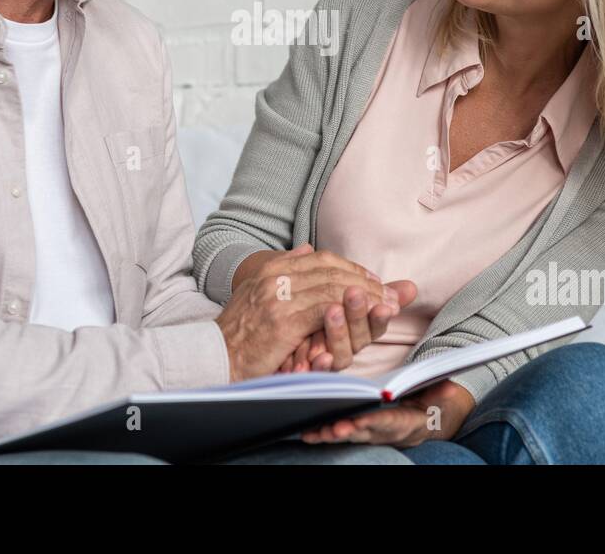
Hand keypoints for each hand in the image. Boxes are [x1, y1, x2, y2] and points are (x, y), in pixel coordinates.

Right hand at [217, 245, 411, 381]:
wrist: (213, 355)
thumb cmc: (238, 331)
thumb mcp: (257, 291)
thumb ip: (284, 267)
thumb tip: (308, 248)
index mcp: (271, 267)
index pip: (321, 258)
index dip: (351, 268)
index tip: (373, 280)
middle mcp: (275, 276)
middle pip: (332, 270)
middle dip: (366, 280)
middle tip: (391, 293)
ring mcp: (279, 296)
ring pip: (333, 287)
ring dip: (365, 296)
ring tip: (387, 306)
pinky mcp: (284, 320)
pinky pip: (325, 309)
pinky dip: (350, 312)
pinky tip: (365, 318)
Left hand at [299, 380, 474, 448]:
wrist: (429, 419)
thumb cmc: (433, 401)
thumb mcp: (441, 395)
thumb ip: (442, 391)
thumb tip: (449, 389)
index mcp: (408, 422)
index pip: (391, 422)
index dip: (375, 423)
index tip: (360, 421)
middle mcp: (387, 432)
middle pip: (365, 433)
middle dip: (349, 431)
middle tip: (332, 428)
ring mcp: (372, 434)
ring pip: (349, 436)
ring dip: (330, 435)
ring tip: (312, 432)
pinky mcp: (359, 432)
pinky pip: (340, 433)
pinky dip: (322, 434)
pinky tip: (305, 432)